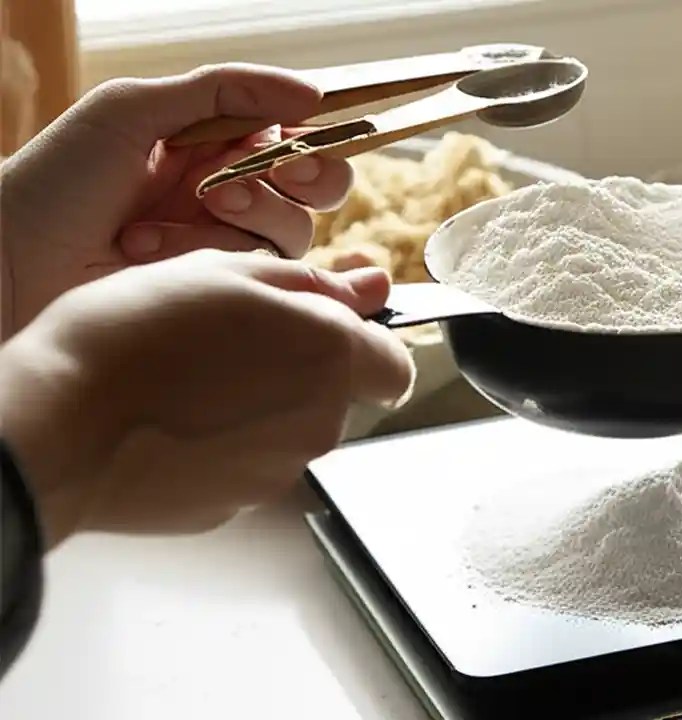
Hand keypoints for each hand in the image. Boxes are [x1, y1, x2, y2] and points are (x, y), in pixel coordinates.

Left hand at [0, 63, 354, 336]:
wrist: (9, 261)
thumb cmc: (56, 181)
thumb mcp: (134, 109)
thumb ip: (225, 90)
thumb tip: (315, 94)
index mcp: (214, 144)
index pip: (297, 137)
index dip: (310, 140)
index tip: (292, 142)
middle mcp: (230, 193)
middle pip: (319, 188)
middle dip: (304, 179)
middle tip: (264, 174)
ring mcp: (224, 246)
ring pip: (294, 231)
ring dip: (245, 214)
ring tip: (185, 210)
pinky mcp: (217, 292)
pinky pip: (256, 271)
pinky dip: (205, 251)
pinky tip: (147, 248)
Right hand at [0, 250, 413, 545]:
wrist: (56, 423)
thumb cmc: (132, 338)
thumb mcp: (226, 274)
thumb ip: (314, 284)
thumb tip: (372, 287)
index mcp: (329, 358)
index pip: (395, 363)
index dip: (367, 343)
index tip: (327, 328)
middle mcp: (317, 422)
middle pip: (337, 396)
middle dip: (299, 368)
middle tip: (229, 338)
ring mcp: (275, 472)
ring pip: (288, 430)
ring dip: (255, 404)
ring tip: (186, 378)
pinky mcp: (231, 507)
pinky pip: (243, 465)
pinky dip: (219, 444)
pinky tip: (169, 420)